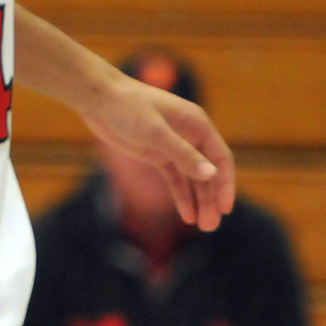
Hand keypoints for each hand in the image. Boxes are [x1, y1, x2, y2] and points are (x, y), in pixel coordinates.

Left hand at [82, 75, 234, 230]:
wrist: (99, 99)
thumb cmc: (129, 107)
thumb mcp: (156, 133)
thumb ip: (183, 154)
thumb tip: (211, 174)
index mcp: (197, 124)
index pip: (220, 158)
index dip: (225, 183)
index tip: (226, 208)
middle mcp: (190, 135)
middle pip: (208, 172)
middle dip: (212, 198)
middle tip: (211, 226)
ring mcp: (173, 146)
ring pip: (193, 178)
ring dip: (200, 201)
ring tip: (203, 226)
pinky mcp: (157, 154)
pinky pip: (175, 179)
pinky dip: (182, 196)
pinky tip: (187, 216)